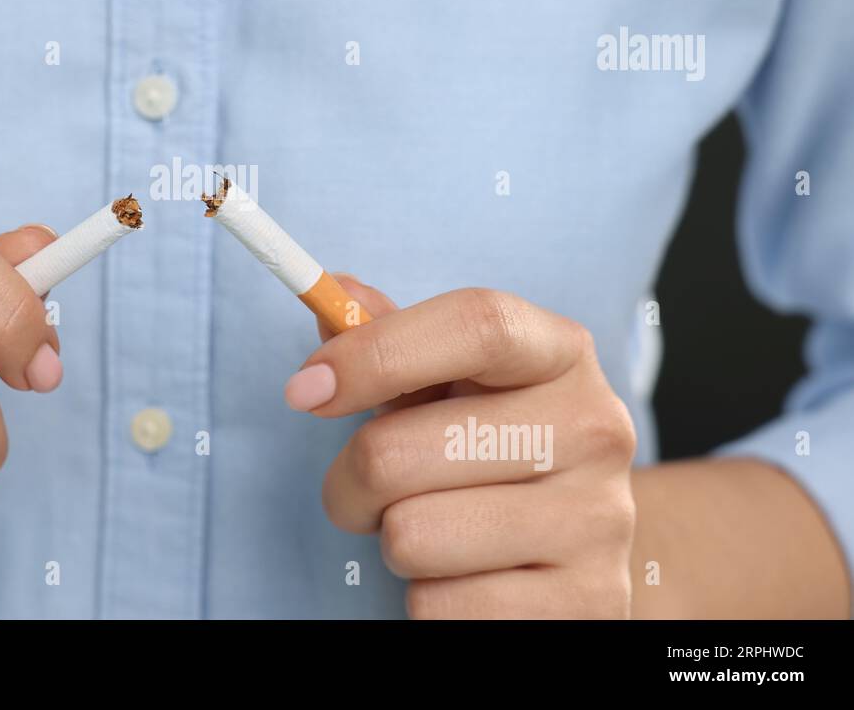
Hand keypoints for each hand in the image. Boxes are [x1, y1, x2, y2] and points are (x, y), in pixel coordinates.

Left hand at [287, 278, 636, 617]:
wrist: (579, 548)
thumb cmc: (491, 450)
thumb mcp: (448, 384)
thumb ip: (388, 337)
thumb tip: (331, 294)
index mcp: (561, 353)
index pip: (476, 326)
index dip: (374, 353)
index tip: (304, 390)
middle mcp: (594, 429)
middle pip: (400, 450)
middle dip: (352, 478)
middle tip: (368, 487)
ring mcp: (598, 522)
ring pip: (409, 536)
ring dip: (390, 540)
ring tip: (429, 528)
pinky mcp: (586, 604)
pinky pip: (437, 607)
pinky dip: (426, 598)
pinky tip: (465, 576)